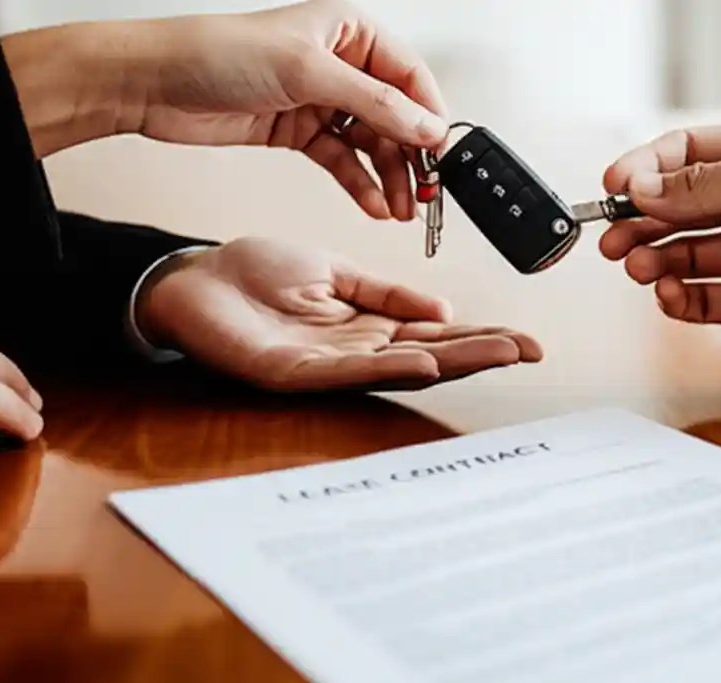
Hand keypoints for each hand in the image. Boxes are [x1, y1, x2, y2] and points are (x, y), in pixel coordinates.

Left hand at [4, 0, 447, 219]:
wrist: (154, 83)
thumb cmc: (218, 53)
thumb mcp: (310, 73)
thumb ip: (377, 104)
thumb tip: (428, 126)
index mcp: (351, 32)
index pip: (411, 78)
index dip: (430, 118)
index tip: (441, 157)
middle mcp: (340, 64)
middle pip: (396, 116)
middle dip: (410, 157)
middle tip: (424, 194)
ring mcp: (320, 99)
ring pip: (371, 143)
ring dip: (388, 178)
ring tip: (399, 210)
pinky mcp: (299, 130)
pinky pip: (343, 161)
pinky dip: (359, 184)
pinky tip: (373, 205)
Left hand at [135, 239, 541, 390]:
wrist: (192, 280)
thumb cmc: (253, 276)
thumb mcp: (337, 272)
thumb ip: (388, 293)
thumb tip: (443, 311)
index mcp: (369, 327)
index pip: (438, 336)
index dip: (483, 336)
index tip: (526, 339)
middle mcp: (356, 352)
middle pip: (432, 356)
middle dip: (483, 354)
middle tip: (528, 352)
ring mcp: (327, 367)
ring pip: (400, 368)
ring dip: (451, 365)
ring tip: (495, 356)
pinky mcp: (292, 373)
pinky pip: (347, 372)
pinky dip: (388, 367)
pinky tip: (422, 362)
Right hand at [600, 122, 720, 367]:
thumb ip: (702, 185)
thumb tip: (642, 188)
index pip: (682, 154)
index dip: (644, 169)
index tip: (615, 187)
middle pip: (672, 207)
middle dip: (637, 221)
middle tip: (612, 237)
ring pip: (679, 254)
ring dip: (651, 260)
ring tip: (637, 267)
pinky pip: (699, 299)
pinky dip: (676, 300)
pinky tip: (668, 296)